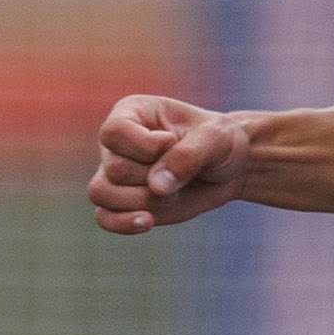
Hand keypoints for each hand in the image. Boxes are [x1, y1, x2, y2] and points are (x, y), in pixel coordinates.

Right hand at [90, 93, 249, 234]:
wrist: (230, 169)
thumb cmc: (221, 143)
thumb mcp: (216, 139)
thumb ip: (187, 156)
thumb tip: (155, 187)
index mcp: (132, 112)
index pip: (115, 133)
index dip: (145, 147)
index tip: (174, 141)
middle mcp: (116, 143)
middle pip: (115, 168)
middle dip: (154, 178)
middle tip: (183, 172)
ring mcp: (116, 173)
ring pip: (102, 193)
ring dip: (144, 201)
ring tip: (174, 195)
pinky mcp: (124, 201)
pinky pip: (104, 217)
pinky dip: (122, 223)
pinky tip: (148, 222)